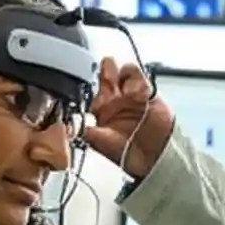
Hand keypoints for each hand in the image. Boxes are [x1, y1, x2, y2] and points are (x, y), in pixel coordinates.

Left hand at [83, 57, 174, 178]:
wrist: (153, 158)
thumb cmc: (127, 153)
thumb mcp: (100, 143)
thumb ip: (86, 130)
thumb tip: (70, 124)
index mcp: (99, 109)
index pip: (90, 90)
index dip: (88, 83)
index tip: (86, 79)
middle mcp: (114, 99)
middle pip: (108, 74)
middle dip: (106, 68)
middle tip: (107, 67)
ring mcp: (131, 95)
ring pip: (125, 72)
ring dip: (124, 74)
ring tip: (127, 91)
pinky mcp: (148, 94)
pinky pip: (141, 79)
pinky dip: (138, 81)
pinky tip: (138, 93)